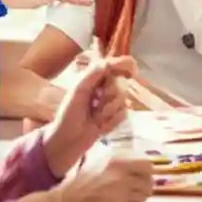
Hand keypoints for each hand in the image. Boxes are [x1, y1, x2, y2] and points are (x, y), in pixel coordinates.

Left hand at [42, 57, 137, 175]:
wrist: (68, 140)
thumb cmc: (69, 113)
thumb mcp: (79, 90)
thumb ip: (94, 73)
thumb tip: (110, 61)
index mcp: (94, 78)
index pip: (114, 65)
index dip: (125, 64)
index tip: (133, 68)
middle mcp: (105, 88)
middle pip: (120, 84)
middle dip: (108, 95)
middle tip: (94, 103)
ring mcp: (111, 103)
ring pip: (123, 100)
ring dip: (108, 110)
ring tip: (95, 118)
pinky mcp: (116, 116)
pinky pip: (124, 113)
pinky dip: (112, 121)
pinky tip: (101, 125)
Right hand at [57, 154, 152, 201]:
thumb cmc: (82, 181)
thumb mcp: (101, 162)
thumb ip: (121, 162)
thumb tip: (142, 165)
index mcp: (118, 164)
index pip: (147, 165)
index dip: (146, 171)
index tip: (142, 174)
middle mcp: (122, 179)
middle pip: (148, 183)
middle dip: (143, 186)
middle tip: (134, 188)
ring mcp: (121, 197)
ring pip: (144, 197)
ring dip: (138, 197)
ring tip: (126, 197)